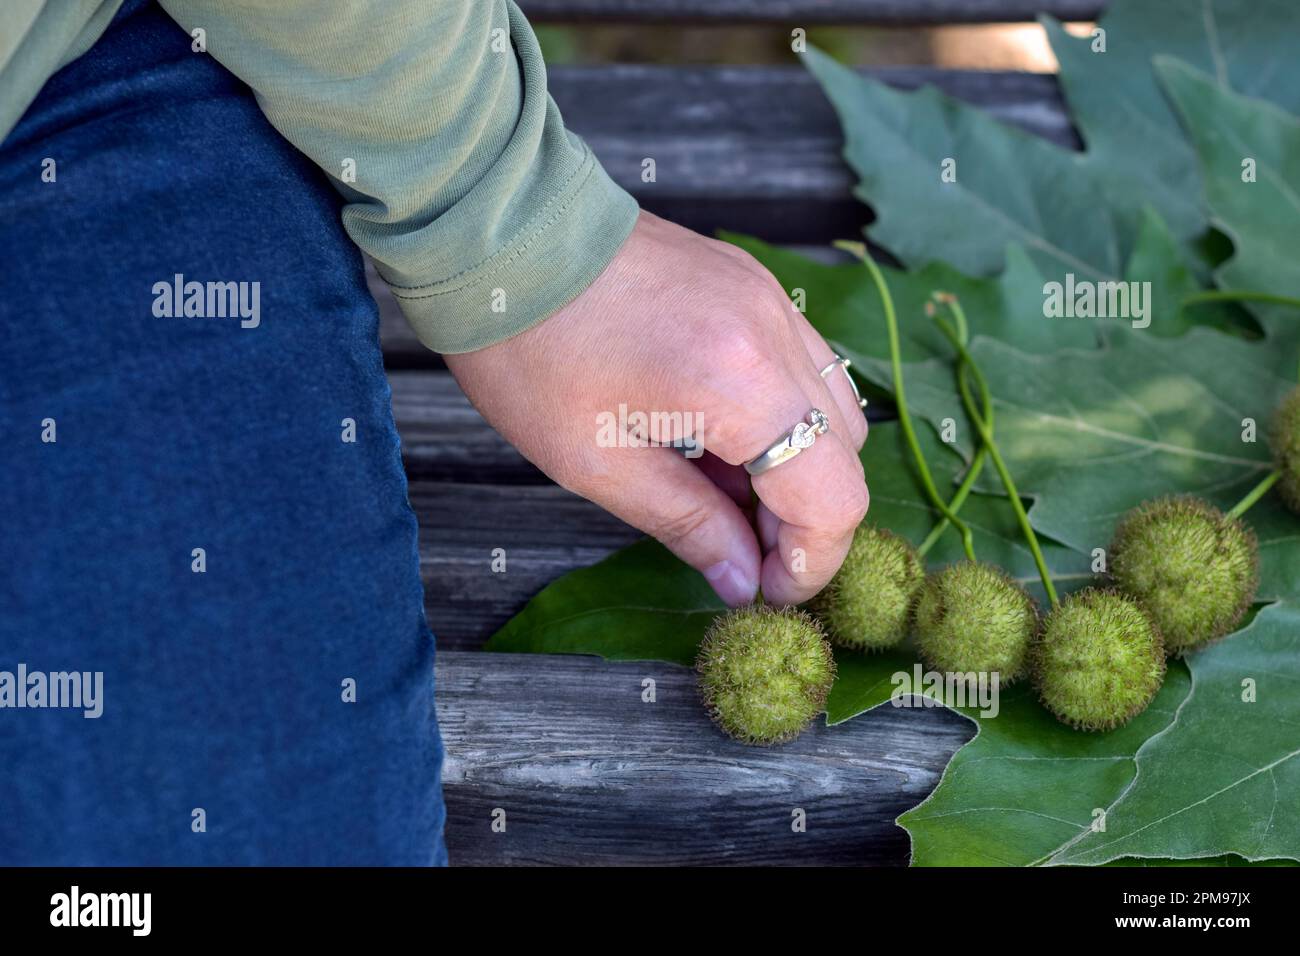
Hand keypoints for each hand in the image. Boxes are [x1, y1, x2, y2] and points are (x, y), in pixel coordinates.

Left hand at [445, 211, 869, 606]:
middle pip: (846, 454)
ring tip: (724, 491)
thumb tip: (741, 579)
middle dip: (806, 517)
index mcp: (742, 385)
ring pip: (832, 408)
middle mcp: (776, 334)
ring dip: (797, 464)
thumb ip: (687, 525)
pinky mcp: (752, 283)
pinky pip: (802, 364)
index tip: (768, 589)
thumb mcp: (597, 462)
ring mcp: (770, 299)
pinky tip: (719, 434)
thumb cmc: (530, 351)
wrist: (502, 236)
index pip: (832, 497)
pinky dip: (781, 414)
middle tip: (741, 547)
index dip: (811, 561)